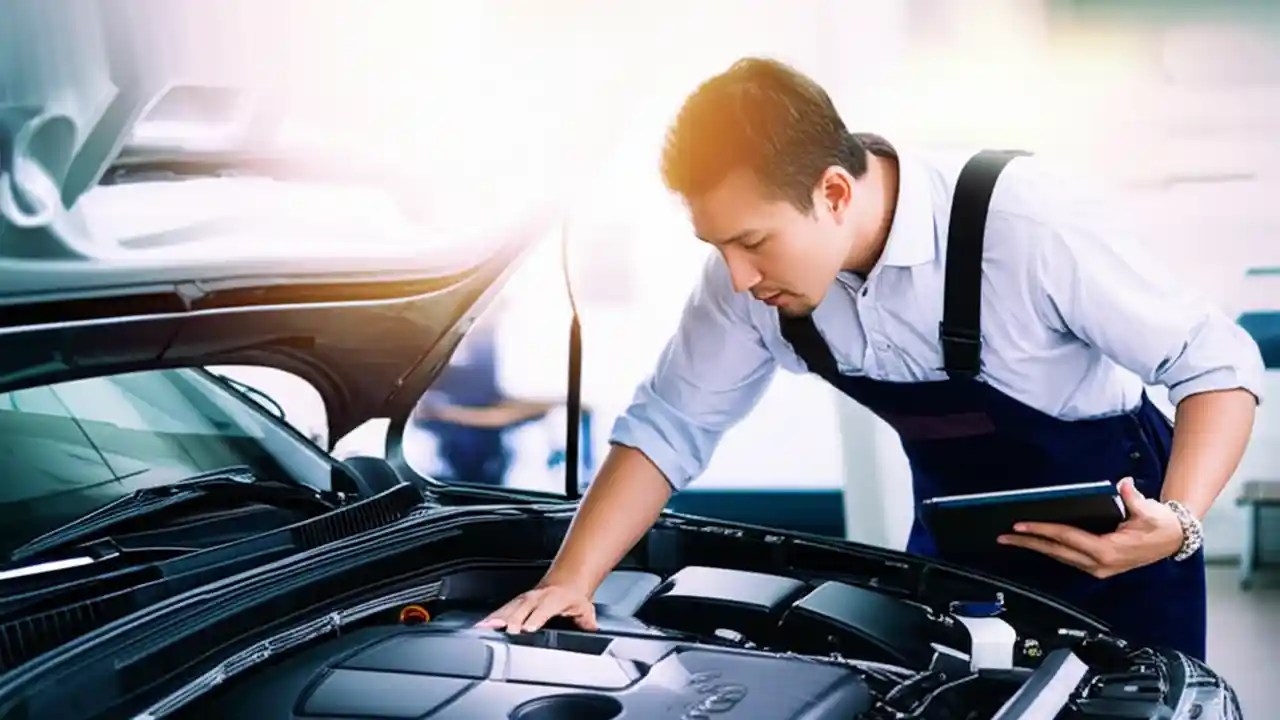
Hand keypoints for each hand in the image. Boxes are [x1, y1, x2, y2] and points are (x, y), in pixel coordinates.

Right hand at [474, 582, 597, 632]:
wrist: (566, 580)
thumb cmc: (573, 598)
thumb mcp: (585, 609)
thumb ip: (588, 621)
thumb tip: (594, 629)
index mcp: (553, 600)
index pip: (543, 610)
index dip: (535, 618)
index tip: (527, 628)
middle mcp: (536, 598)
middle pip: (522, 610)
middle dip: (513, 620)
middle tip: (506, 631)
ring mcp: (524, 599)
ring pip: (508, 609)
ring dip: (497, 618)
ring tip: (484, 627)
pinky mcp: (515, 603)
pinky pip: (501, 611)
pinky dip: (491, 619)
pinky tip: (481, 626)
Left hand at [997, 477, 1183, 578]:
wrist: (1173, 540)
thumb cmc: (1160, 524)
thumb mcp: (1149, 511)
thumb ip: (1132, 498)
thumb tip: (1123, 484)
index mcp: (1109, 551)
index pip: (1067, 538)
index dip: (1043, 531)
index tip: (1021, 526)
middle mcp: (1100, 564)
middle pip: (1056, 551)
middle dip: (1028, 542)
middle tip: (1004, 536)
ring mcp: (1098, 568)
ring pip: (1059, 556)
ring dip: (1036, 547)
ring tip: (1012, 539)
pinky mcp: (1097, 567)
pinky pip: (1067, 557)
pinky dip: (1050, 549)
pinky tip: (1036, 542)